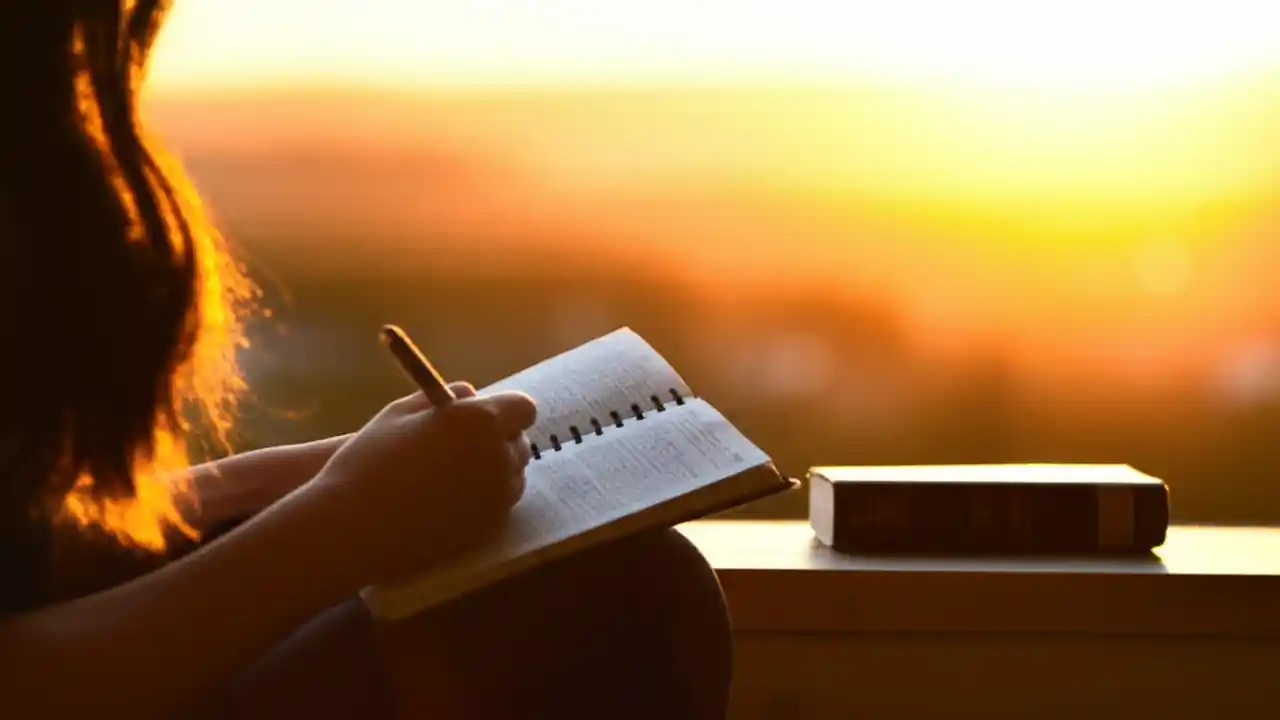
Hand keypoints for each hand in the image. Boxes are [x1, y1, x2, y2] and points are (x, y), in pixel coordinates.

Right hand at [305, 381, 536, 585]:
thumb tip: (471, 394)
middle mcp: (499, 456)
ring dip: (495, 471)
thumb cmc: (370, 459)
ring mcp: (498, 496)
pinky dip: (486, 499)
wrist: (355, 525)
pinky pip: (501, 505)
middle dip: (500, 440)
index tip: (483, 417)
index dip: (505, 411)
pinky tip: (450, 500)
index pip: (523, 408)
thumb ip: (442, 399)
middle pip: (520, 443)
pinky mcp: (489, 528)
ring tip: (452, 475)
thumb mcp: (399, 414)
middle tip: (464, 446)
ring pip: (514, 476)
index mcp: (480, 420)